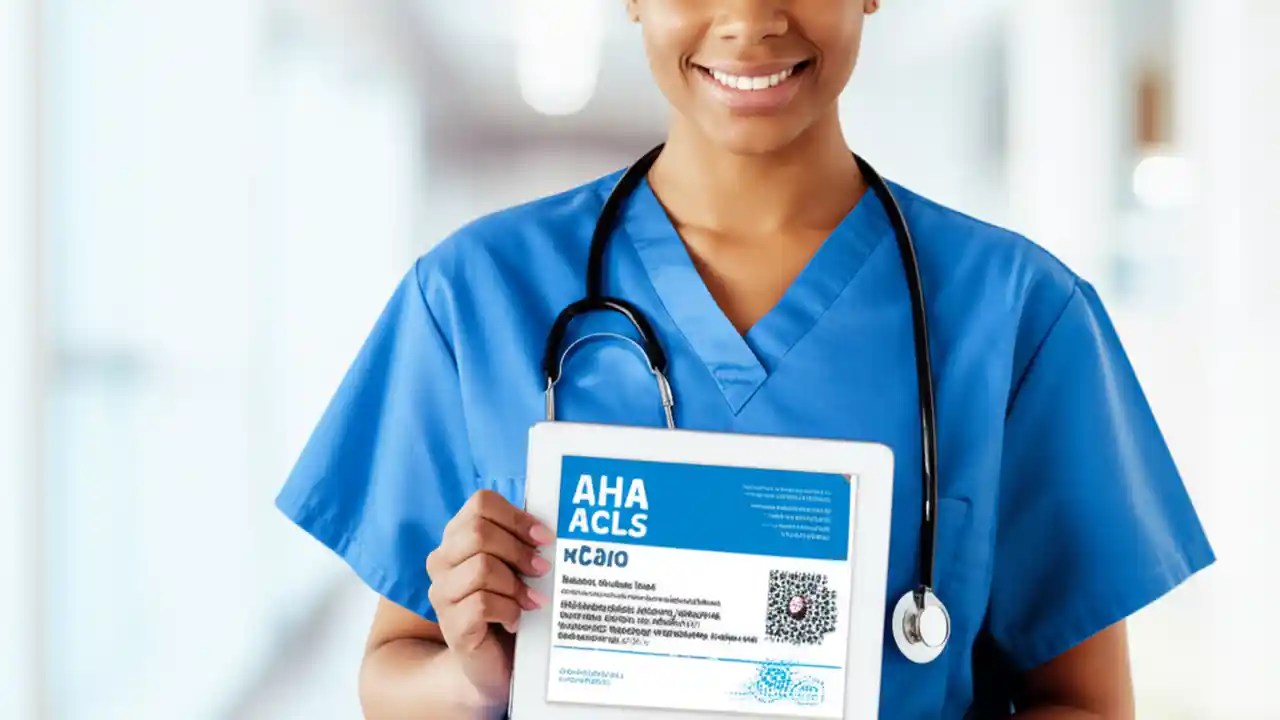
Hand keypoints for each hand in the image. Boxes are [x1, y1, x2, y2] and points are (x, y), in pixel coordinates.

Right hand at [425, 490, 553, 705]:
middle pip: (479, 532)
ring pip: (481, 567)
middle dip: (518, 550)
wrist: (495, 664)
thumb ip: (523, 543)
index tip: (543, 536)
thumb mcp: (517, 569)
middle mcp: (442, 561)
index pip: (480, 504)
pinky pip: (482, 604)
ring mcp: (442, 594)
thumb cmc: (510, 607)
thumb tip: (551, 526)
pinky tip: (517, 620)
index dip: (516, 516)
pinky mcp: (452, 626)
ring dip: (515, 584)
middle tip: (542, 569)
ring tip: (532, 599)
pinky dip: (509, 610)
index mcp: (458, 538)